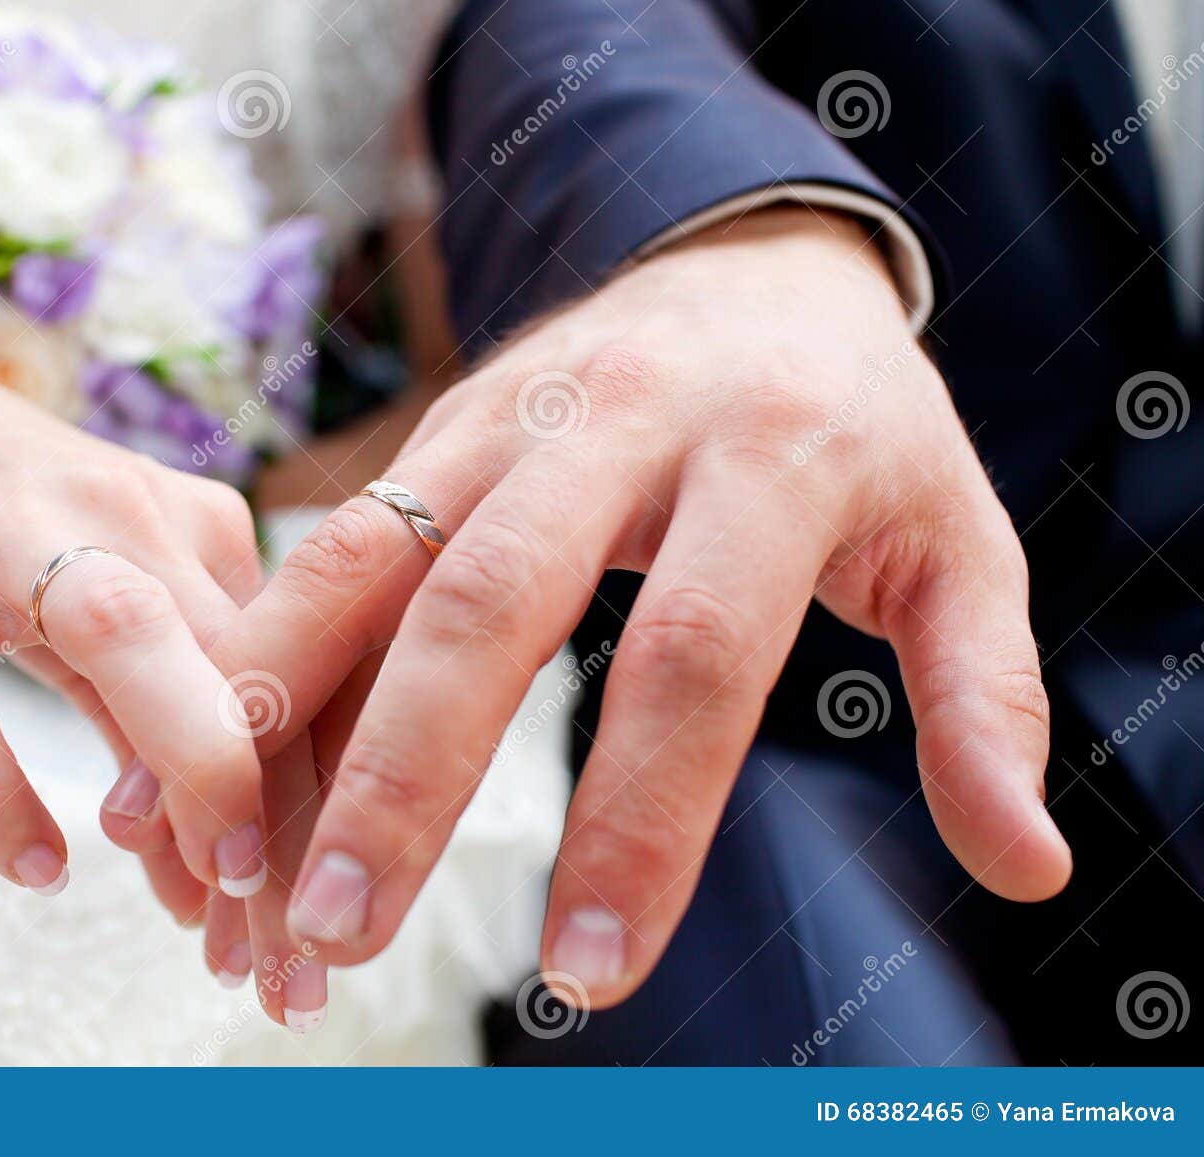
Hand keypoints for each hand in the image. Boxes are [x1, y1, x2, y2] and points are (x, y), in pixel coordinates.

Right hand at [0, 315, 269, 902]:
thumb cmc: (5, 520)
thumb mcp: (111, 600)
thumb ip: (161, 723)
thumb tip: (210, 873)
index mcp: (199, 530)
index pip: (295, 669)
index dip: (321, 794)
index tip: (317, 899)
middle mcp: (129, 520)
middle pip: (242, 657)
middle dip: (282, 798)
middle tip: (284, 918)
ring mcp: (14, 537)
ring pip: (130, 642)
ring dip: (186, 774)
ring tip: (199, 898)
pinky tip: (33, 864)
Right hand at [207, 206, 1072, 1007]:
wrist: (751, 264)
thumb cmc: (859, 424)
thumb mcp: (954, 542)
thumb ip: (983, 698)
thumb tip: (1022, 864)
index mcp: (771, 454)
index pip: (697, 654)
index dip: (640, 818)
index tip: (591, 969)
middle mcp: (618, 419)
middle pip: (492, 599)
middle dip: (409, 776)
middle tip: (345, 936)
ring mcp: (508, 412)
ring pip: (374, 561)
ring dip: (291, 714)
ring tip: (230, 862)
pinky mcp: (437, 426)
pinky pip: (334, 545)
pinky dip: (266, 660)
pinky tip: (213, 761)